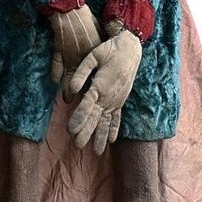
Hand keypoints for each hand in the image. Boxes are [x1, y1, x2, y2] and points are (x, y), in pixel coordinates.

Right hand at [49, 5, 102, 100]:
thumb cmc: (85, 21)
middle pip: (85, 80)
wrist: (70, 10)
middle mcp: (85, 57)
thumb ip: (97, 50)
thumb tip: (99, 58)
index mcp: (95, 54)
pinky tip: (56, 85)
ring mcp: (72, 55)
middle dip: (84, 95)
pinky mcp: (61, 51)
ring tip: (68, 101)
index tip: (98, 98)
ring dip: (69, 91)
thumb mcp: (95, 35)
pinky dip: (57, 76)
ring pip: (71, 78)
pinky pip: (58, 68)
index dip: (96, 86)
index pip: (97, 75)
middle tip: (83, 107)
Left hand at [66, 29, 141, 153]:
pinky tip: (112, 141)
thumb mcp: (93, 56)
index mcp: (100, 86)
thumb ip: (82, 73)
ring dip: (101, 137)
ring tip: (96, 152)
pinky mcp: (121, 100)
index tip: (70, 130)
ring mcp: (116, 100)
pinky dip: (115, 129)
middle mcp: (109, 97)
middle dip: (86, 133)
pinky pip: (118, 118)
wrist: (130, 49)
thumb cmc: (109, 51)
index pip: (87, 106)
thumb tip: (71, 88)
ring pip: (107, 122)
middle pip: (96, 118)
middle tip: (77, 146)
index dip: (79, 118)